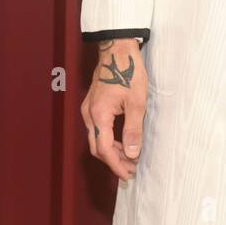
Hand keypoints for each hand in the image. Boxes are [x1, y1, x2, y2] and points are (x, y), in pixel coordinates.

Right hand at [80, 39, 147, 179]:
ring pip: (96, 138)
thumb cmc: (128, 72)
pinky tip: (122, 140)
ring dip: (112, 150)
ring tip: (130, 157)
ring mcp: (88, 109)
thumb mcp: (137, 102)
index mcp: (98, 115)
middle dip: (113, 161)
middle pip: (97, 147)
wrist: (117, 49)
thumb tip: (132, 154)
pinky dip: (109, 138)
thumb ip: (133, 130)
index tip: (127, 174)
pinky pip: (97, 128)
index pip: (104, 149)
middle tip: (130, 170)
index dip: (115, 165)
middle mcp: (89, 114)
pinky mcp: (92, 104)